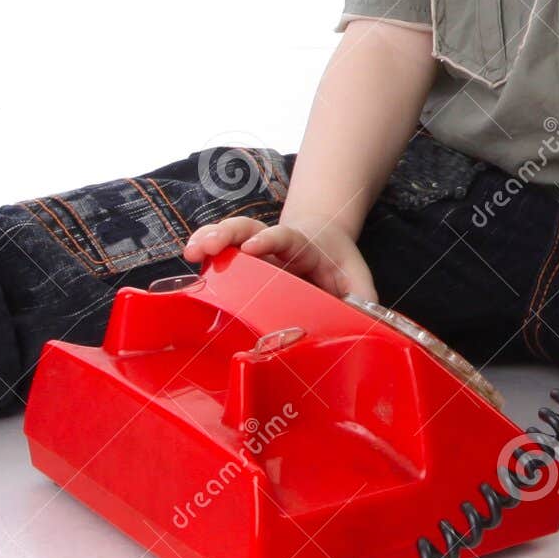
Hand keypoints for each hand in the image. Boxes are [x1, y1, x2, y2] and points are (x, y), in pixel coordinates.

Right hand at [181, 216, 378, 303]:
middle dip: (226, 234)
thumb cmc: (339, 264)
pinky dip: (205, 252)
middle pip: (247, 229)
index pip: (285, 237)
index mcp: (303, 245)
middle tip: (206, 245)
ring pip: (229, 236)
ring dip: (208, 239)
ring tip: (190, 251)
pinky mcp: (243, 260)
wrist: (325, 240)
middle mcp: (274, 242)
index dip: (270, 240)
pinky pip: (221, 252)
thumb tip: (368, 328)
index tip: (254, 248)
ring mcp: (255, 249)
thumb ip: (363, 299)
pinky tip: (191, 258)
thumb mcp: (357, 280)